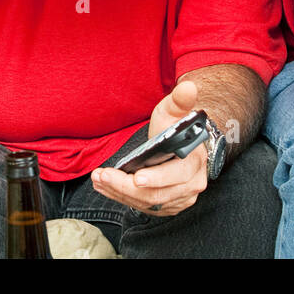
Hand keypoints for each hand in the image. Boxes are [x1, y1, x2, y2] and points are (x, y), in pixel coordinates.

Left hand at [91, 81, 207, 217]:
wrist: (183, 144)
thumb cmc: (175, 126)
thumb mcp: (175, 111)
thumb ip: (180, 100)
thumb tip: (189, 87)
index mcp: (195, 162)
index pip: (176, 175)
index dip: (156, 178)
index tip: (135, 176)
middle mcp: (191, 185)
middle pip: (156, 194)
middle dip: (125, 187)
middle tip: (102, 176)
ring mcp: (180, 199)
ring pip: (147, 203)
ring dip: (119, 193)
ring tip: (98, 180)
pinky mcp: (168, 206)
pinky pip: (144, 207)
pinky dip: (123, 198)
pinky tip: (106, 187)